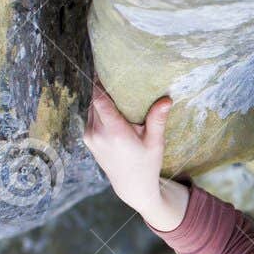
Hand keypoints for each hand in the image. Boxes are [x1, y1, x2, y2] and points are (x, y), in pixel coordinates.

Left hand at [83, 84, 179, 225]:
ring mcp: (90, 137)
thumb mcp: (155, 143)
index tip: (107, 67)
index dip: (101, 82)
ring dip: (102, 97)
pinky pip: (91, 115)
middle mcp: (97, 134)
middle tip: (116, 72)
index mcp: (114, 133)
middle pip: (95, 100)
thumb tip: (166, 99)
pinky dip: (99, 108)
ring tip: (115, 86)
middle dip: (104, 86)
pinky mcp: (87, 138)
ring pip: (91, 106)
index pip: (100, 100)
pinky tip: (112, 103)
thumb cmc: (147, 163)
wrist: (131, 185)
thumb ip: (157, 120)